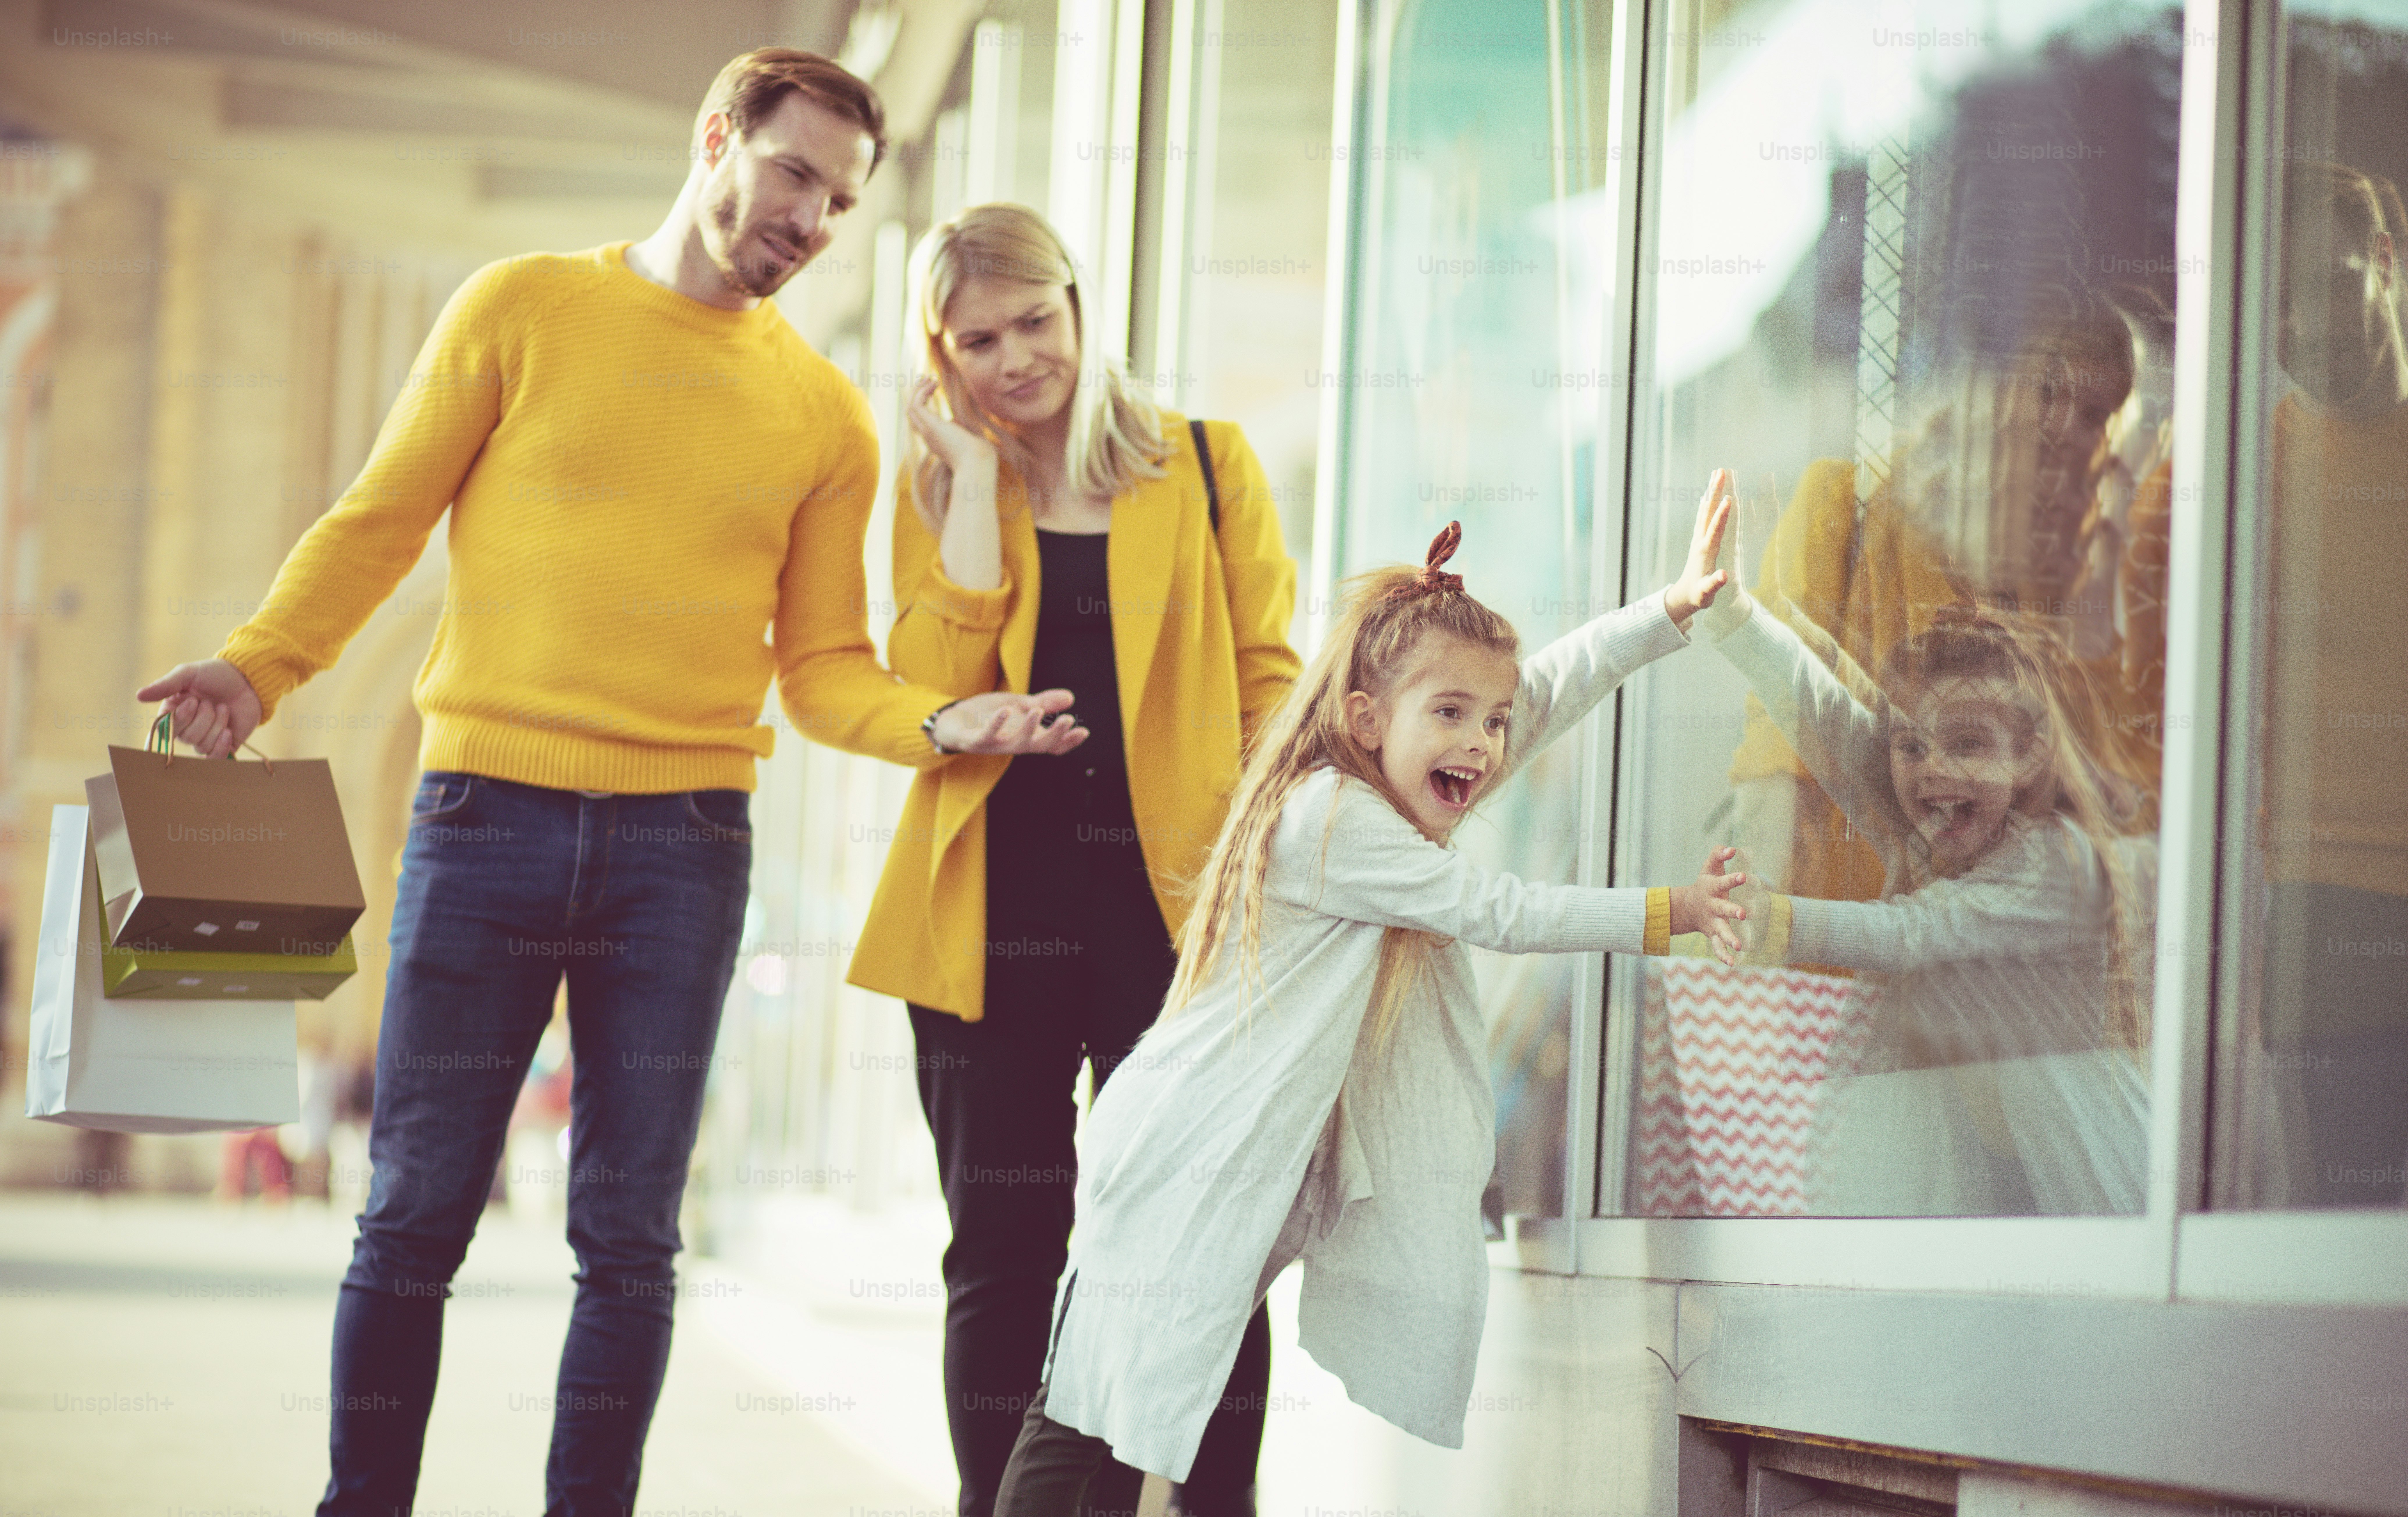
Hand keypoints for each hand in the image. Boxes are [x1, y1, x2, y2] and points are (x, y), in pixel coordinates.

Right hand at [134, 658, 262, 759]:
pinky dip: (221, 746)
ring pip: (202, 745)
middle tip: (211, 701)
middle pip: (186, 737)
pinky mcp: (223, 747)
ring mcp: (205, 739)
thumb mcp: (189, 674)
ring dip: (217, 723)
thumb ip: (165, 685)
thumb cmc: (216, 675)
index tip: (192, 701)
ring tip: (223, 708)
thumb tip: (138, 696)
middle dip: (203, 717)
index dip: (179, 719)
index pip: (163, 729)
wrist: (248, 680)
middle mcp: (186, 728)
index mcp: (173, 712)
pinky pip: (215, 758)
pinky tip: (228, 731)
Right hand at [905, 376, 996, 476]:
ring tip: (929, 377)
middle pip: (913, 412)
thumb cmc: (980, 454)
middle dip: (917, 393)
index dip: (924, 401)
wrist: (978, 463)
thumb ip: (961, 428)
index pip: (922, 418)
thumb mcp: (968, 437)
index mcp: (937, 439)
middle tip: (926, 378)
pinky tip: (934, 383)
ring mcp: (927, 431)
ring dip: (918, 390)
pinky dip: (922, 392)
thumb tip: (958, 420)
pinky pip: (917, 405)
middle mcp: (928, 436)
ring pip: (911, 407)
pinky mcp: (929, 426)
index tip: (933, 386)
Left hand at [936, 689, 1091, 755]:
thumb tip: (1070, 697)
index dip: (1068, 741)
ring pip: (1016, 744)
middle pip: (1039, 746)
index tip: (1083, 731)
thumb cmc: (988, 716)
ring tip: (1038, 711)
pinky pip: (987, 736)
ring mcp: (995, 744)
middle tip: (1068, 720)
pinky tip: (1006, 711)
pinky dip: (997, 724)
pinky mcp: (975, 741)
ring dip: (1028, 729)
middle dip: (1055, 735)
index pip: (1052, 744)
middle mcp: (1013, 744)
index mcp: (1027, 737)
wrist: (953, 721)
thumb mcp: (1019, 705)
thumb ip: (1044, 702)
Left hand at [1663, 469, 1735, 631]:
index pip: (1715, 529)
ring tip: (1717, 473)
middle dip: (1715, 491)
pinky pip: (1703, 516)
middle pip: (1708, 511)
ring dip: (1711, 491)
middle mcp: (1701, 540)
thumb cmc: (1698, 594)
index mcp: (1705, 551)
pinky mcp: (1699, 539)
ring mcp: (1699, 538)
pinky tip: (1708, 494)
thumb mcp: (1706, 593)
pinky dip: (1707, 502)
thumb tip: (1725, 576)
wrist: (1684, 595)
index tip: (1729, 499)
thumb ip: (1714, 584)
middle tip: (1721, 471)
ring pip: (1705, 510)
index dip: (1722, 515)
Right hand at [1668, 844, 1749, 966]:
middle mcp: (1713, 907)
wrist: (1688, 907)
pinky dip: (1723, 955)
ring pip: (1720, 931)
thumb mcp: (1709, 867)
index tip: (1743, 876)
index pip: (1722, 882)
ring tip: (1739, 945)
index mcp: (1712, 889)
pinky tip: (1732, 963)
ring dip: (1729, 938)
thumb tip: (1732, 849)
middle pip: (1722, 909)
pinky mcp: (1713, 934)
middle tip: (1743, 913)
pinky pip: (1717, 946)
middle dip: (1732, 911)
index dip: (1732, 879)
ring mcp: (1713, 922)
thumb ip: (1718, 854)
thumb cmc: (1705, 884)